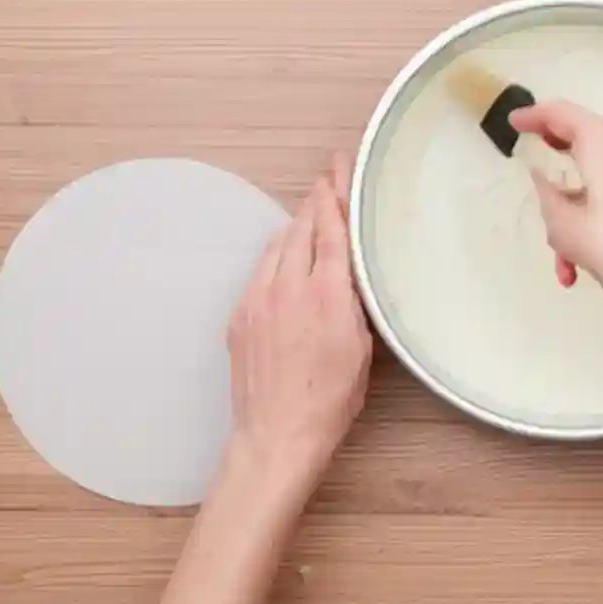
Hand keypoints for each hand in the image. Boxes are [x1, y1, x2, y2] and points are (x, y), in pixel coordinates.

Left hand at [225, 153, 371, 477]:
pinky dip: (277, 255)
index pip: (332, 230)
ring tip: (312, 213)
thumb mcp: (362, 349)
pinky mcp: (240, 316)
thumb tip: (353, 277)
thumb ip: (356, 304)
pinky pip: (260, 270)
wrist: (275, 435)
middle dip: (317, 200)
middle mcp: (288, 287)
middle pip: (302, 228)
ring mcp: (258, 299)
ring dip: (296, 225)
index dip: (337, 195)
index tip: (340, 168)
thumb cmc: (330, 400)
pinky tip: (286, 257)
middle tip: (330, 178)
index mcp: (327, 294)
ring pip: (278, 245)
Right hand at [509, 101, 602, 306]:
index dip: (534, 115)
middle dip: (555, 142)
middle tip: (530, 144)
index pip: (562, 114)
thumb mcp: (558, 217)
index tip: (513, 122)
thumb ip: (546, 187)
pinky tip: (573, 258)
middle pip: (583, 131)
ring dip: (571, 192)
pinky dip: (590, 205)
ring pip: (596, 163)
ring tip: (553, 228)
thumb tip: (546, 176)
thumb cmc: (601, 244)